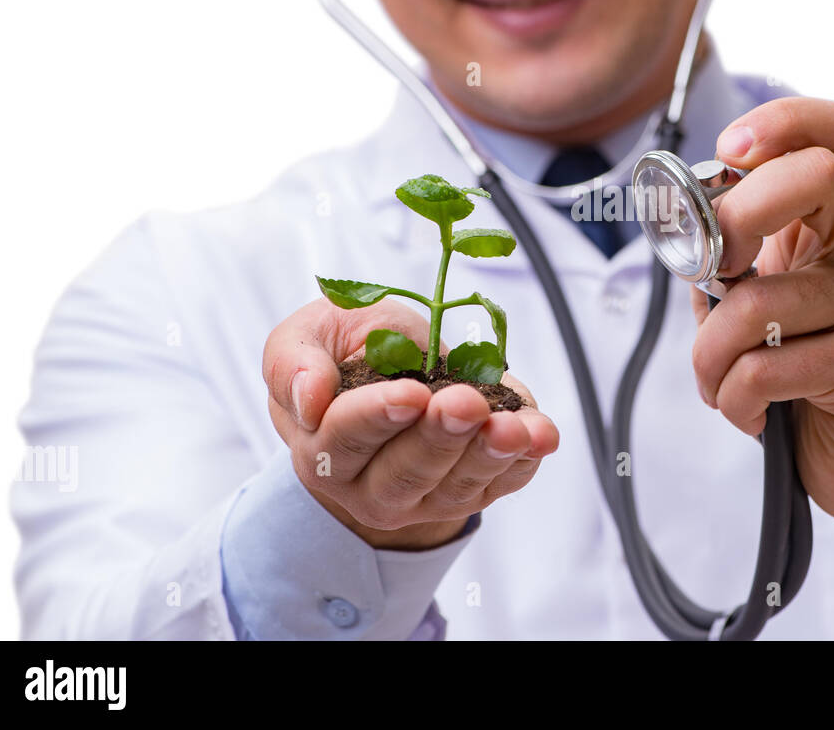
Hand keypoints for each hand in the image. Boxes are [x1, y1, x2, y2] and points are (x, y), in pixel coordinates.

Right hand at [263, 297, 558, 550]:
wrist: (392, 376)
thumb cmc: (346, 352)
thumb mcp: (309, 336)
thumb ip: (292, 362)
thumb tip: (310, 398)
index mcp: (324, 448)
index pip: (347, 439)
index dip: (378, 417)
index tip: (411, 394)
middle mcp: (371, 486)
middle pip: (407, 472)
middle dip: (442, 437)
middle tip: (466, 403)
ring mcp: (426, 496)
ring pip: (457, 485)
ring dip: (489, 454)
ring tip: (514, 426)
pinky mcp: (473, 489)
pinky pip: (502, 482)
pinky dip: (525, 459)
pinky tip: (541, 434)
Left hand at [689, 98, 833, 590]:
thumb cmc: (802, 369)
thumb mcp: (759, 298)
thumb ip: (729, 256)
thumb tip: (682, 225)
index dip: (779, 122)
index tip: (728, 152)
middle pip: (816, 175)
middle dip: (734, 219)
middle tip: (713, 272)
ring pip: (756, 301)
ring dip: (710, 355)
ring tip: (720, 382)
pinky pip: (763, 368)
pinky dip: (732, 400)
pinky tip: (753, 413)